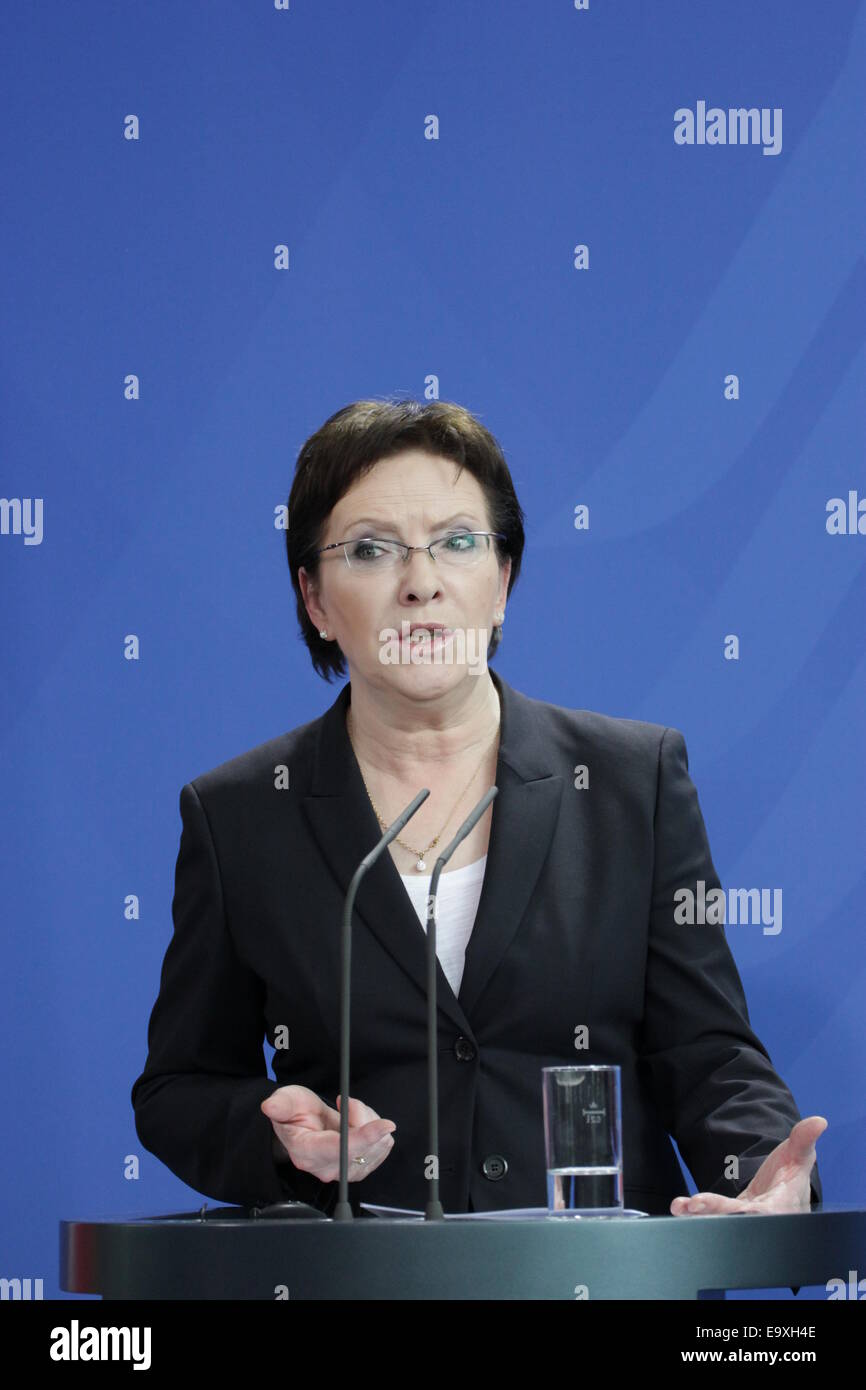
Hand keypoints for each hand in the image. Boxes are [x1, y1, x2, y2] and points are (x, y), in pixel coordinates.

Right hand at [261, 1084, 395, 1183]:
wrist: (303, 1125)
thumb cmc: (295, 1113)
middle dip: (364, 1119)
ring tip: (350, 1110)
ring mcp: (345, 1171)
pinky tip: (360, 1122)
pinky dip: (376, 1129)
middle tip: (346, 1102)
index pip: (340, 1150)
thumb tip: (269, 1106)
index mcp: (307, 1153)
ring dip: (370, 1122)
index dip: (364, 1137)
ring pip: (376, 1147)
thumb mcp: (284, 1102)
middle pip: (362, 1150)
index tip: (386, 1124)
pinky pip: (382, 1147)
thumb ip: (279, 1105)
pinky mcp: (359, 1167)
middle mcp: (326, 1168)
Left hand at [670, 1116, 826, 1215]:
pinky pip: (711, 1217)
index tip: (740, 1209)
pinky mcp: (728, 1217)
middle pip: (739, 1222)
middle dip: (718, 1215)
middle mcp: (760, 1219)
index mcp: (781, 1207)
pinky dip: (695, 1213)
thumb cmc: (791, 1175)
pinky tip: (680, 1206)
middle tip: (696, 1205)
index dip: (752, 1213)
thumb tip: (818, 1121)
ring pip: (722, 1222)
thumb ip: (804, 1139)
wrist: (780, 1191)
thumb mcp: (799, 1156)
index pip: (767, 1213)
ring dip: (701, 1215)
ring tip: (684, 1206)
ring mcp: (742, 1220)